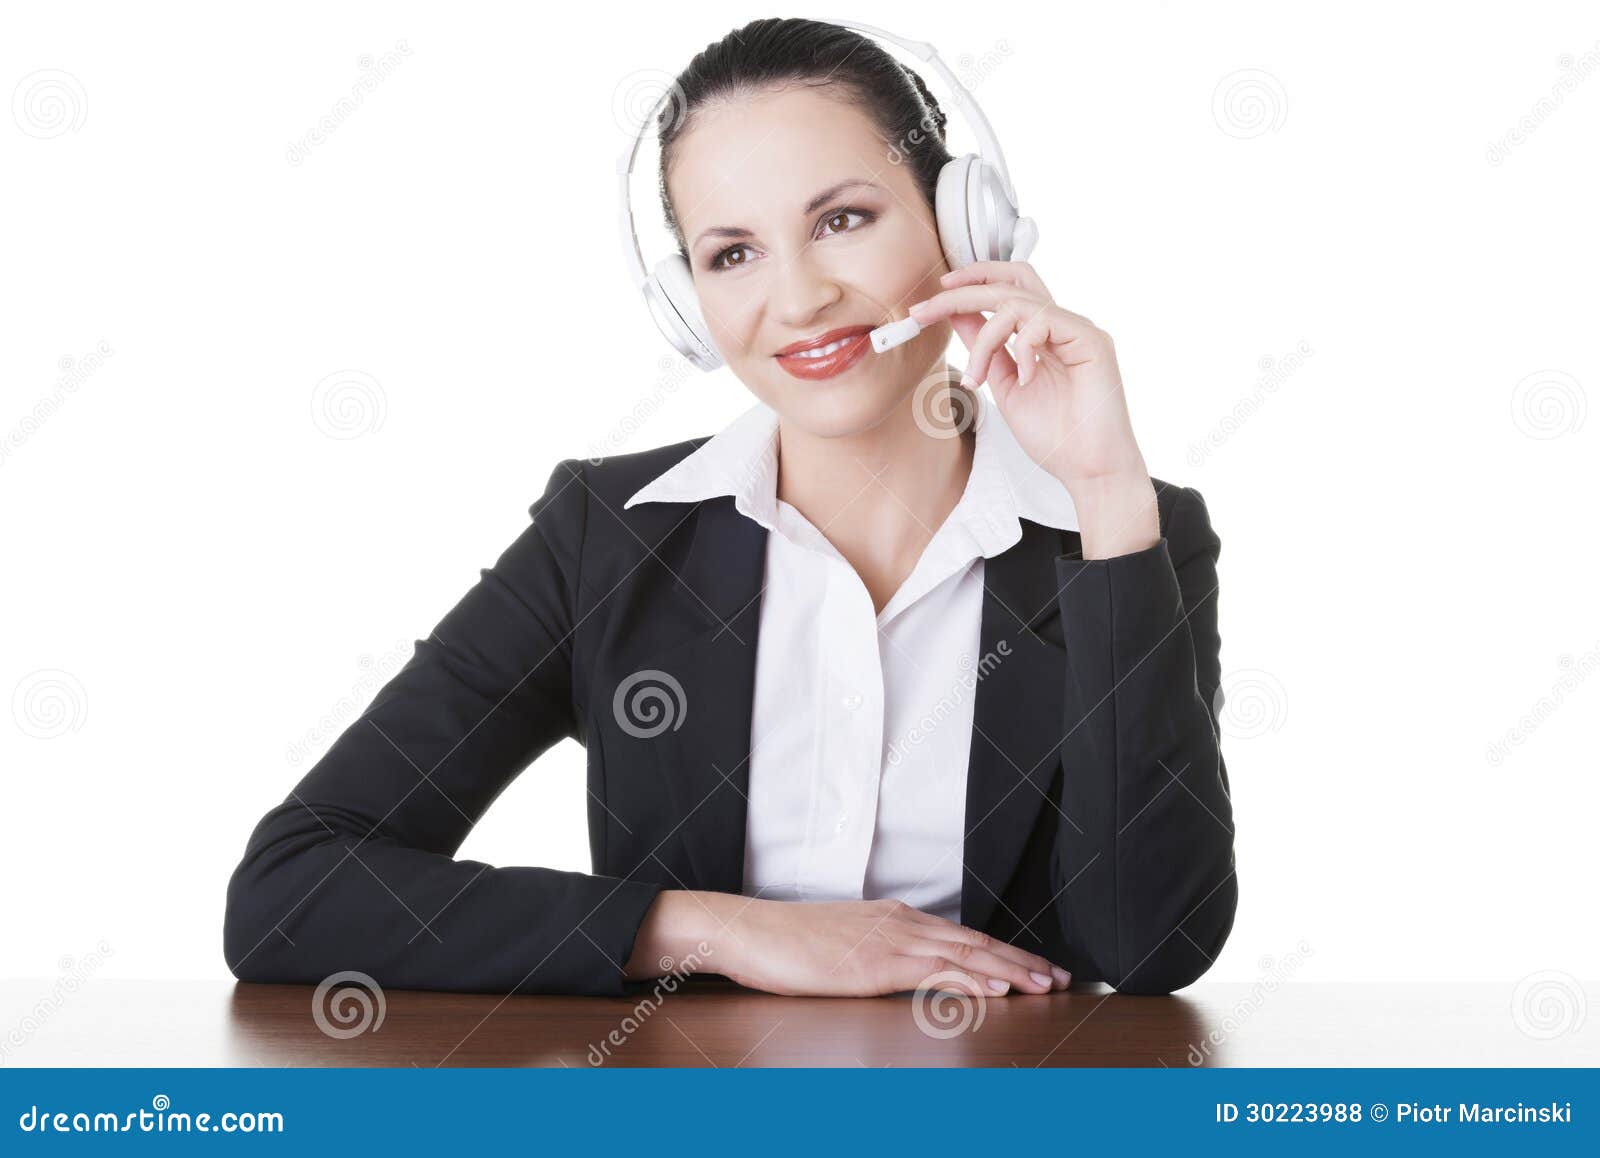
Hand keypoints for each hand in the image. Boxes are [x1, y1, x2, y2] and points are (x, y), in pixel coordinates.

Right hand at [627, 891, 1070, 996]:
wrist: (746, 931)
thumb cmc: (781, 943)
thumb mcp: (837, 945)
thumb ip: (871, 953)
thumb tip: (894, 970)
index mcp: (891, 919)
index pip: (958, 936)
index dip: (999, 951)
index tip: (1030, 965)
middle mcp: (899, 923)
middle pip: (974, 941)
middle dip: (1021, 959)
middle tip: (1058, 975)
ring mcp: (891, 941)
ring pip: (967, 953)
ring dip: (1011, 968)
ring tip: (1044, 983)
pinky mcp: (878, 964)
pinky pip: (938, 970)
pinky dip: (974, 977)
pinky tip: (997, 987)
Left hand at [907, 262, 1146, 491]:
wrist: (1090, 471)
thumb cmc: (1055, 436)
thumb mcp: (1005, 385)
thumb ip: (986, 349)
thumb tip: (957, 315)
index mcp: (1044, 334)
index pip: (1009, 287)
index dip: (972, 281)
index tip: (932, 299)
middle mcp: (1063, 325)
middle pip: (1009, 283)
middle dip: (961, 293)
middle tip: (924, 311)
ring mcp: (1079, 330)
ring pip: (1018, 303)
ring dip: (984, 338)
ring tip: (977, 378)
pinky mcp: (1092, 341)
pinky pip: (1042, 321)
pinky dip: (1022, 348)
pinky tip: (1025, 380)